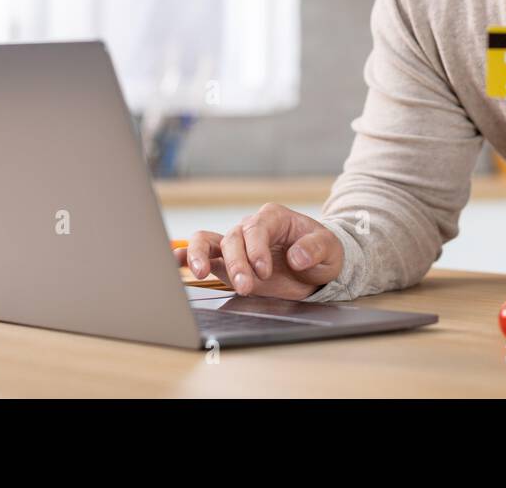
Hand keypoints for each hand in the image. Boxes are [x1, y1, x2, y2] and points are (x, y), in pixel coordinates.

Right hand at [172, 203, 343, 300]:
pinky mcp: (227, 262)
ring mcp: (236, 245)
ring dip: (202, 257)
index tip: (264, 271)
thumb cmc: (322, 252)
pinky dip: (187, 256)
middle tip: (247, 287)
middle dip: (237, 264)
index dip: (256, 249)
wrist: (317, 268)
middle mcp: (250, 227)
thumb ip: (315, 249)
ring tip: (200, 272)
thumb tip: (296, 257)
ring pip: (209, 241)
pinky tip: (175, 263)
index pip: (256, 228)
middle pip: (232, 238)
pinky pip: (202, 254)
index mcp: (274, 217)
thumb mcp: (330, 249)